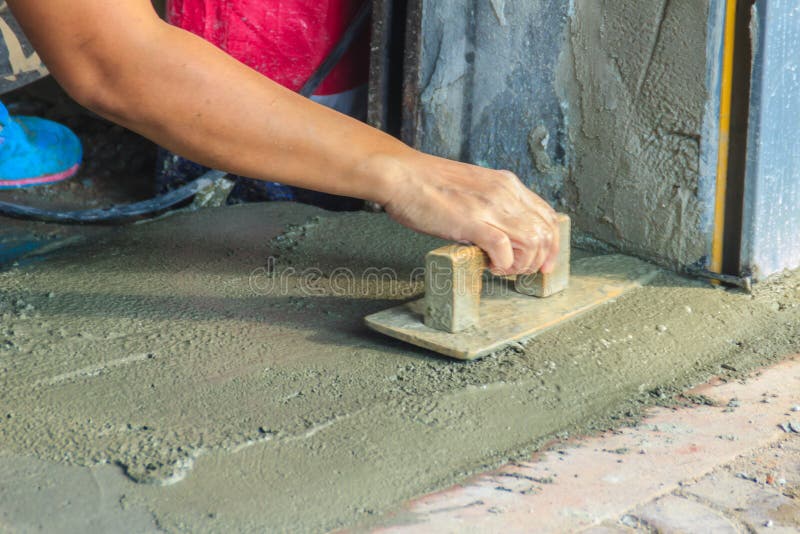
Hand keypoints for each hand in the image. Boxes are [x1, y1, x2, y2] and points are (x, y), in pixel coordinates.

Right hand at [376, 152, 559, 274]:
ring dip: (521, 264)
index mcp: (506, 183)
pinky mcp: (471, 221)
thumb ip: (491, 204)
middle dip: (539, 260)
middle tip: (520, 272)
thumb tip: (499, 232)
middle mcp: (505, 193)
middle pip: (545, 232)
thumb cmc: (426, 183)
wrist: (400, 174)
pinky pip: (503, 249)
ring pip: (531, 242)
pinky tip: (490, 266)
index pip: (547, 215)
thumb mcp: (472, 186)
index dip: (551, 244)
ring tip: (502, 269)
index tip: (543, 262)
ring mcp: (489, 206)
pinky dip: (503, 264)